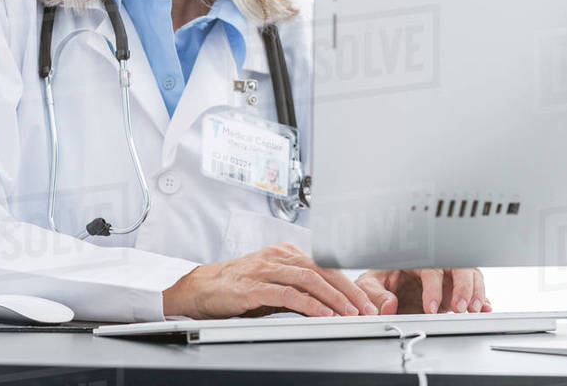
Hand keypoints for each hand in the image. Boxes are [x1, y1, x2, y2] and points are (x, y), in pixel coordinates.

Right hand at [162, 243, 377, 318]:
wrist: (201, 287)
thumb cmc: (237, 286)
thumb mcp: (272, 282)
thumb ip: (298, 288)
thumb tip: (329, 304)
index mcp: (286, 253)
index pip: (326, 266)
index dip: (349, 283)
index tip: (365, 301)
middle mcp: (279, 256)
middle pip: (323, 270)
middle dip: (348, 291)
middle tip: (366, 309)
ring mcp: (265, 269)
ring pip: (309, 279)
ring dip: (334, 298)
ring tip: (350, 313)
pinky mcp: (253, 286)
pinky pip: (286, 293)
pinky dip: (308, 303)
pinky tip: (321, 314)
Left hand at [354, 268, 489, 314]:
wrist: (383, 289)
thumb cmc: (378, 281)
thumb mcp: (369, 285)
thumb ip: (376, 294)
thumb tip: (387, 305)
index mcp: (415, 259)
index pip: (431, 269)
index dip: (434, 288)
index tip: (430, 308)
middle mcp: (435, 265)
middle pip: (458, 267)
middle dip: (463, 287)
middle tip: (461, 308)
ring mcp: (447, 277)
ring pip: (470, 275)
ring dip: (476, 292)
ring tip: (474, 310)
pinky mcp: (454, 290)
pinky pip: (474, 289)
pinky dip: (482, 298)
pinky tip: (485, 307)